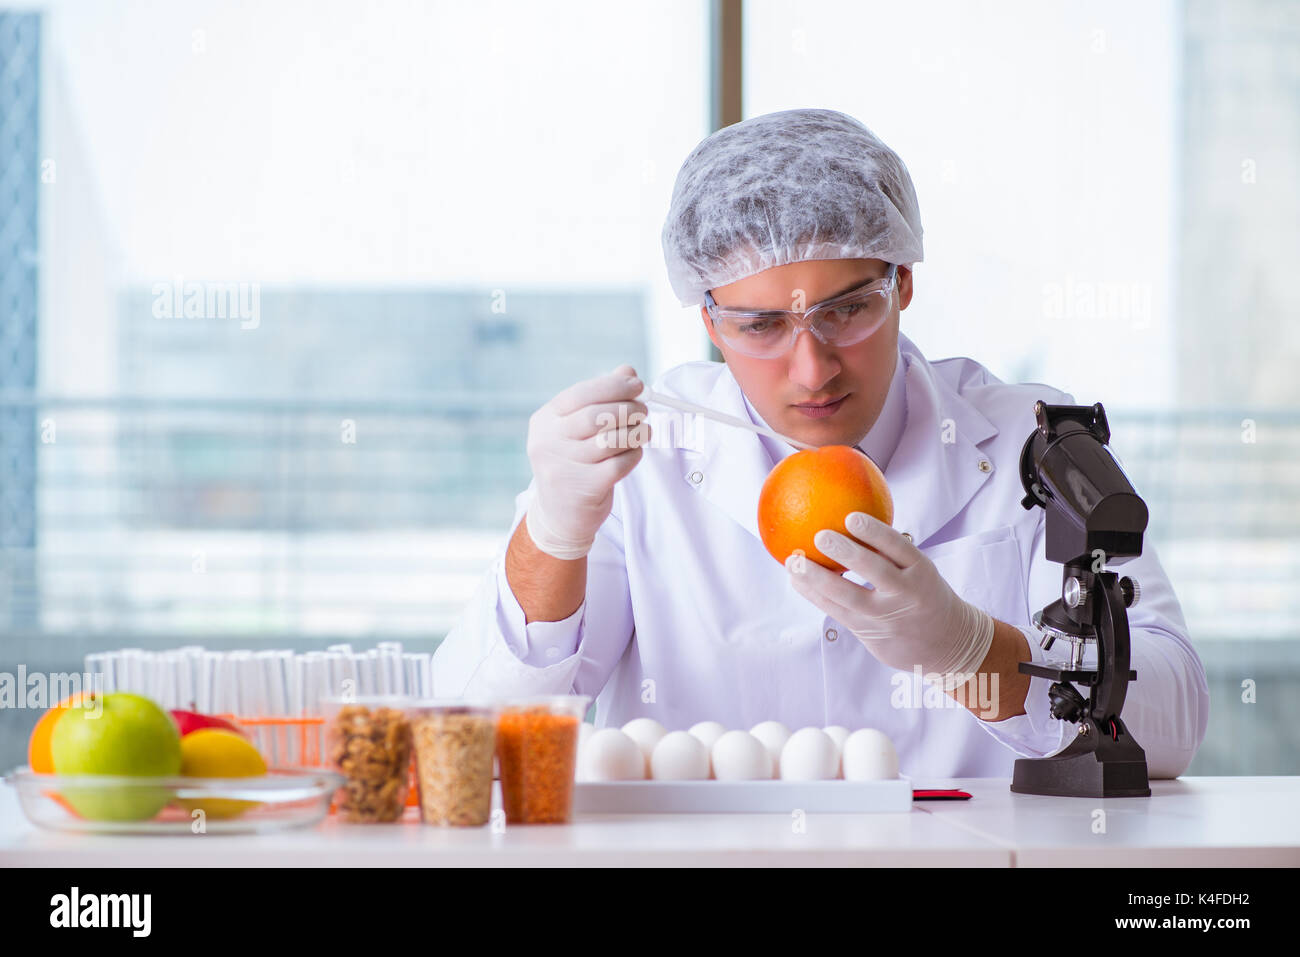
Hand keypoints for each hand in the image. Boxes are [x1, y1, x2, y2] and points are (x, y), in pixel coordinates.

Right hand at [524, 363, 650, 559]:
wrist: (560, 516)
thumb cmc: (573, 463)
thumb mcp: (577, 430)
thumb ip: (600, 399)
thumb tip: (627, 371)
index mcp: (544, 421)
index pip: (581, 394)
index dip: (613, 386)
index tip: (638, 385)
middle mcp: (548, 442)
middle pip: (597, 415)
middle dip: (628, 408)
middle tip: (643, 410)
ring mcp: (564, 467)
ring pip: (611, 439)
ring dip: (635, 432)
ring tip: (642, 432)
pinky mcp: (584, 488)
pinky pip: (620, 463)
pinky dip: (634, 455)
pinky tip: (634, 453)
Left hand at [785, 511, 993, 689]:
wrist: (946, 644)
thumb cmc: (923, 595)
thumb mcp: (920, 570)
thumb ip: (891, 551)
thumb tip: (846, 514)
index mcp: (922, 571)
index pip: (899, 547)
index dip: (875, 532)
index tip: (851, 517)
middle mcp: (907, 594)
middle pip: (875, 572)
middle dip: (846, 553)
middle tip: (819, 536)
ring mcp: (888, 617)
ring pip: (849, 597)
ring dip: (818, 579)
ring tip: (795, 562)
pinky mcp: (871, 635)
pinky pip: (838, 613)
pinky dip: (815, 596)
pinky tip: (797, 582)